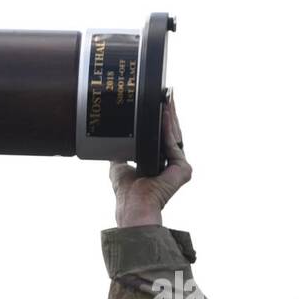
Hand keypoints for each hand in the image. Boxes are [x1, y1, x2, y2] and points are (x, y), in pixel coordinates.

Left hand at [110, 93, 191, 226]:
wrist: (132, 204)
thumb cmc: (126, 192)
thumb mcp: (119, 167)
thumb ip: (121, 154)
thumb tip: (115, 143)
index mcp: (159, 164)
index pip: (163, 138)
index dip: (163, 121)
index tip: (161, 104)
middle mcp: (172, 165)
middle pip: (171, 134)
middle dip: (169, 114)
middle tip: (168, 94)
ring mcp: (179, 167)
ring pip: (174, 137)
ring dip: (170, 117)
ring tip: (167, 100)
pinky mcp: (183, 170)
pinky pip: (173, 145)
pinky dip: (168, 130)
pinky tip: (164, 115)